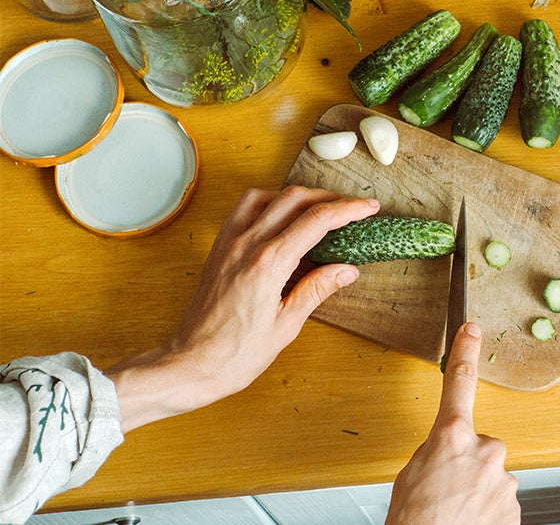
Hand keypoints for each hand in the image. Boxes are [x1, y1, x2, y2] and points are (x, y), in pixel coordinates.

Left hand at [108, 186, 379, 431]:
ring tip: (317, 209)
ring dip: (295, 196)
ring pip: (265, 197)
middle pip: (293, 199)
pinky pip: (242, 210)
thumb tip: (346, 270)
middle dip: (328, 198)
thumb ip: (316, 290)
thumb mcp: (286, 325)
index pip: (316, 220)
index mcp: (268, 264)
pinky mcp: (218, 250)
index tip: (368, 208)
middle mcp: (246, 246)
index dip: (348, 209)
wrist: (190, 364)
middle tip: (350, 208)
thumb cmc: (235, 354)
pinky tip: (281, 220)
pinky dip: (267, 204)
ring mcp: (228, 244)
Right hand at [386, 322, 519, 523]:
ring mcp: (502, 479)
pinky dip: (485, 511)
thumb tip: (448, 450)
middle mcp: (484, 452)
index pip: (459, 382)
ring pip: (490, 477)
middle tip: (444, 490)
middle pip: (479, 447)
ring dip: (475, 491)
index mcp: (451, 437)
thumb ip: (435, 451)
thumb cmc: (414, 523)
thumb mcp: (409, 475)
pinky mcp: (514, 505)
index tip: (473, 330)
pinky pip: (499, 501)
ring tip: (453, 512)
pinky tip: (468, 521)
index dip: (466, 351)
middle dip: (466, 463)